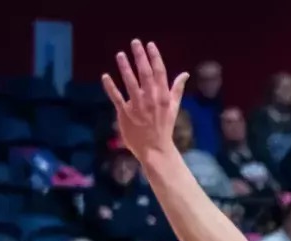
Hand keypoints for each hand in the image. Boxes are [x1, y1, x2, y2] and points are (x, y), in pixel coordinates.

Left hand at [103, 40, 188, 163]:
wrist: (156, 149)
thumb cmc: (164, 127)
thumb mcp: (173, 107)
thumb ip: (177, 89)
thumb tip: (185, 74)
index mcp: (163, 97)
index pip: (160, 73)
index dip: (155, 57)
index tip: (150, 45)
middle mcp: (151, 100)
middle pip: (145, 74)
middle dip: (140, 57)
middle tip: (135, 42)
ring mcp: (138, 107)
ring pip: (131, 83)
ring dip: (125, 68)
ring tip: (120, 54)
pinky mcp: (125, 114)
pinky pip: (117, 98)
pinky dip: (111, 87)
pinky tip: (105, 76)